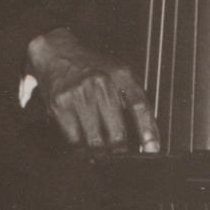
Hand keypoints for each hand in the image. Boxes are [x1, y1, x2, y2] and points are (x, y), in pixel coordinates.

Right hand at [27, 27, 159, 153]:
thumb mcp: (119, 72)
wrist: (56, 51)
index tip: (152, 149)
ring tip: (103, 157)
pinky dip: (82, 150)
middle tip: (120, 157)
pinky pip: (74, 139)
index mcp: (120, 74)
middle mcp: (101, 83)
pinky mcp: (60, 105)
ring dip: (101, 154)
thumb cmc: (92, 67)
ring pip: (95, 141)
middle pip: (117, 132)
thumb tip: (147, 133)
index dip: (148, 131)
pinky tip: (85, 150)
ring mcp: (79, 95)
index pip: (140, 106)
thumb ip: (133, 96)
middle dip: (120, 151)